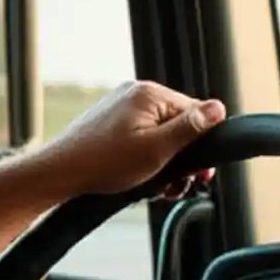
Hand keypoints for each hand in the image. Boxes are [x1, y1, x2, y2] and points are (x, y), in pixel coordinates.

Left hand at [38, 80, 226, 196]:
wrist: (61, 172)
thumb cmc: (105, 163)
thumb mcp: (157, 149)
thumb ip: (190, 128)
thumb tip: (218, 108)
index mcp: (149, 94)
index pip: (195, 112)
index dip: (202, 144)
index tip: (200, 173)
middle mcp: (136, 93)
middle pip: (178, 123)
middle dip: (183, 157)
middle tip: (178, 185)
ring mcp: (122, 106)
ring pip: (161, 133)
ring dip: (166, 161)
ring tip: (157, 185)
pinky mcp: (112, 120)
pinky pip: (143, 136)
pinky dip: (148, 157)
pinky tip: (142, 177)